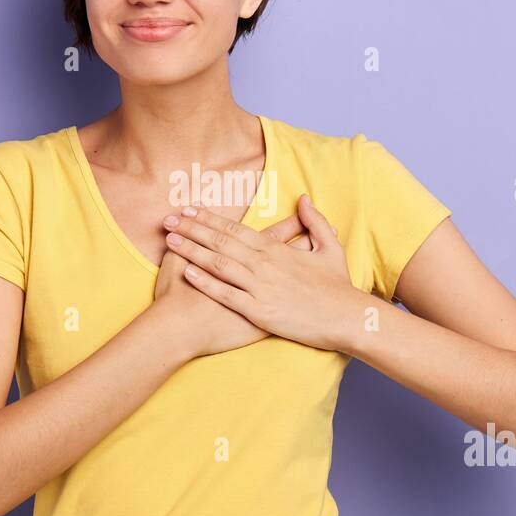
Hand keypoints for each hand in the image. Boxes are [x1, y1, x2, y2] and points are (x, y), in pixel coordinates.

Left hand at [162, 194, 360, 350]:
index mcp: (276, 249)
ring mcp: (260, 288)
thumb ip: (314, 221)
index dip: (209, 218)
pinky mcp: (259, 312)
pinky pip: (227, 295)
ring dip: (192, 250)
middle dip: (192, 229)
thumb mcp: (330, 247)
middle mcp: (264, 264)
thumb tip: (304, 197)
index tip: (189, 209)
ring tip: (170, 240)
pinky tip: (187, 273)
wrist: (347, 318)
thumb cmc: (338, 286)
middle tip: (168, 219)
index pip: (235, 228)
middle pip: (220, 242)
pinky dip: (206, 283)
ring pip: (219, 264)